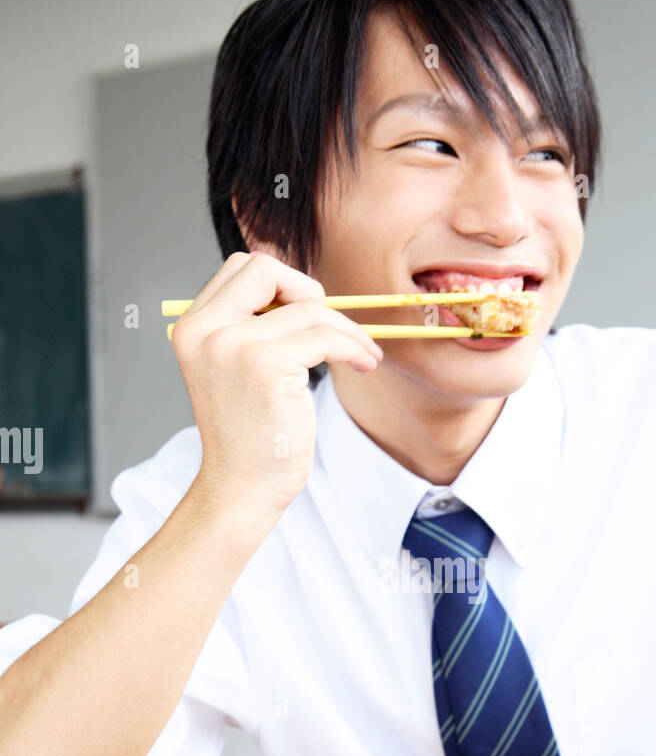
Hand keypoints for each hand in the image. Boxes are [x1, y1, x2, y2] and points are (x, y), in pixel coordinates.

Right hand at [171, 252, 382, 525]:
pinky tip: (363, 364)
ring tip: (362, 354)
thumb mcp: (235, 369)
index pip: (240, 267)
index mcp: (193, 327)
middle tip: (329, 329)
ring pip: (308, 307)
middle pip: (265, 268)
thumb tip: (305, 292)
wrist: (242, 487)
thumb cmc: (249, 435)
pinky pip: (326, 335)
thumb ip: (251, 327)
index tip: (307, 316)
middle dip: (308, 291)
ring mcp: (234, 345)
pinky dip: (353, 346)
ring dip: (346, 328)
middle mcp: (206, 330)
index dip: (282, 283)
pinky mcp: (267, 365)